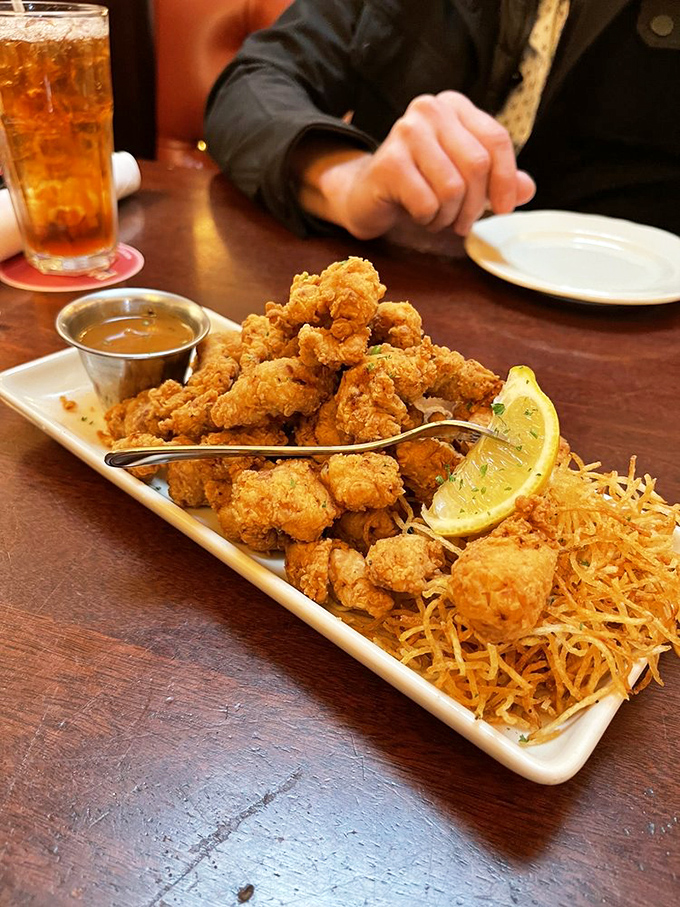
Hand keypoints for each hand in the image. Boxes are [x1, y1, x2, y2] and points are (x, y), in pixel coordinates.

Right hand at [295, 91, 535, 238]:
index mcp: (453, 106)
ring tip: (438, 217)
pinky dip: (429, 219)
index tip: (504, 208)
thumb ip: (497, 179)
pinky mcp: (388, 162)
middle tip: (464, 223)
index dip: (506, 179)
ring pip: (453, 188)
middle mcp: (429, 109)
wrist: (367, 194)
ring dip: (450, 215)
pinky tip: (419, 215)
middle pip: (478, 164)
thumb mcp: (463, 178)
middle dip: (476, 205)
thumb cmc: (420, 184)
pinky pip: (428, 203)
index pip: (497, 139)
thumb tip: (527, 189)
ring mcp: (406, 132)